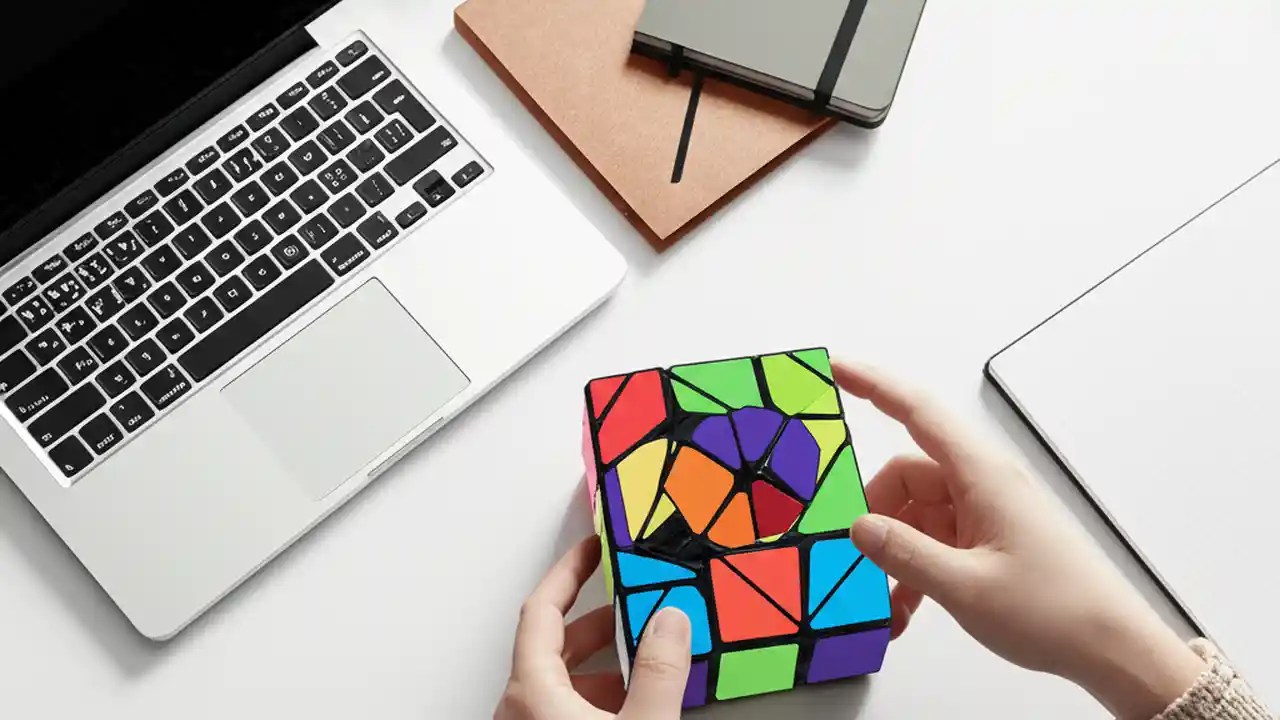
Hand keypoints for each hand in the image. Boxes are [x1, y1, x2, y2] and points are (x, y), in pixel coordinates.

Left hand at [495, 538, 692, 719]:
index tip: (592, 548)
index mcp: (531, 691)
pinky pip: (564, 707)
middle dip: (600, 621)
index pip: (541, 609)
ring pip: (560, 679)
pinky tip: (636, 699)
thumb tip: (671, 622)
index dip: (569, 572)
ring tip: (649, 655)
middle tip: (635, 601)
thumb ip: (658, 672)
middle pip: (554, 643)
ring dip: (604, 663)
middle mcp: (519, 707)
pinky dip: (597, 693)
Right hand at [834, 361, 1204, 719]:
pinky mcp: (990, 539)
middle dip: (874, 513)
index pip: (918, 412)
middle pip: (907, 476)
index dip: (874, 384)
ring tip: (887, 604)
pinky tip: (906, 611)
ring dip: (895, 553)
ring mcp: (986, 512)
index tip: (837, 368)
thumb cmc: (1057, 611)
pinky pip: (936, 540)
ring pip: (917, 514)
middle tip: (855, 554)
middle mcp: (983, 484)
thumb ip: (905, 553)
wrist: (1113, 648)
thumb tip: (858, 526)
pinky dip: (915, 569)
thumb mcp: (966, 587)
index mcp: (982, 476)